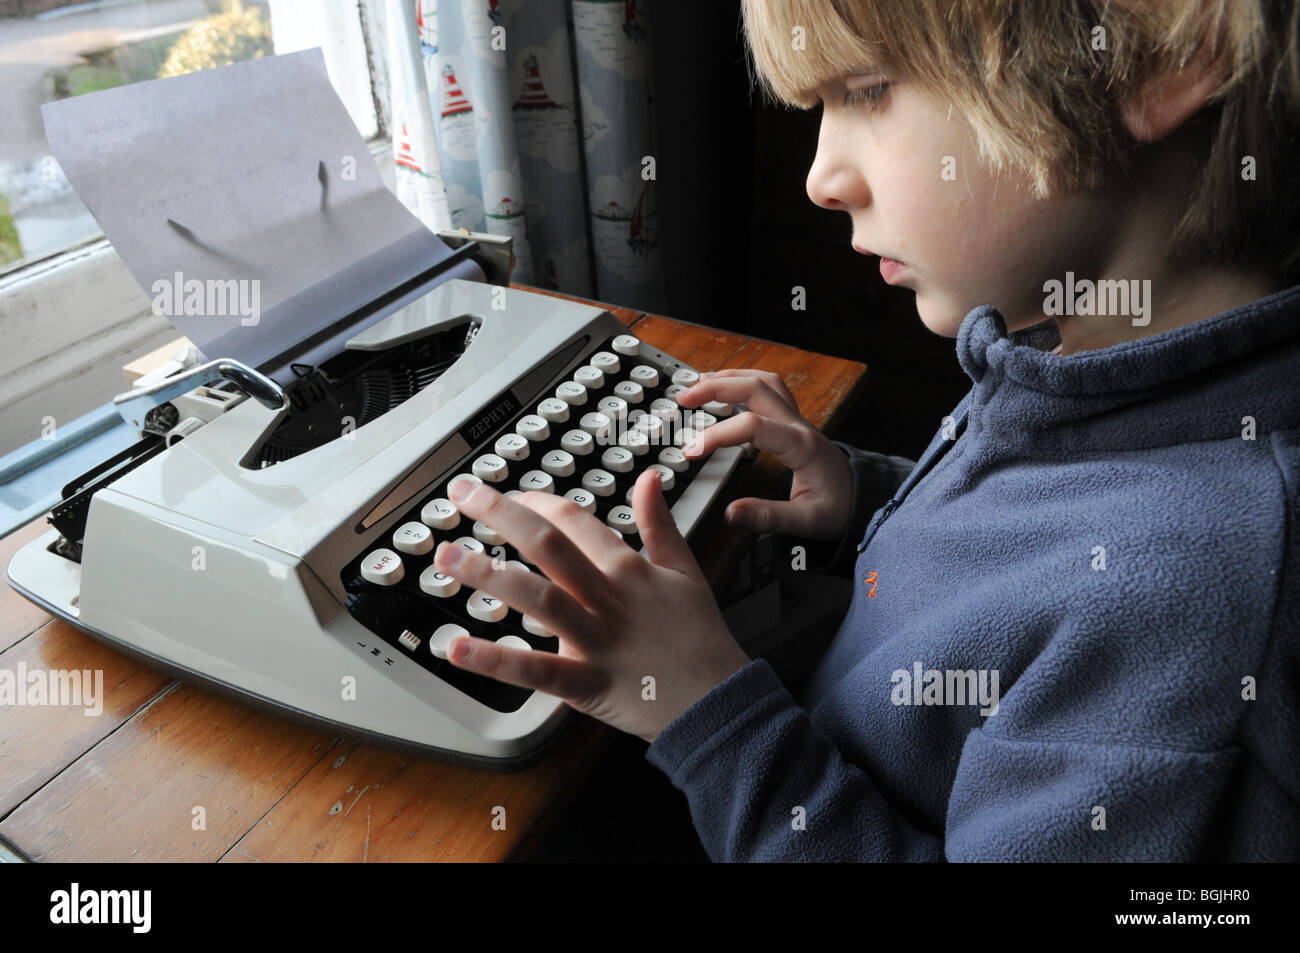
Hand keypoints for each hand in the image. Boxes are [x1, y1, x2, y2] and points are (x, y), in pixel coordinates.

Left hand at [432, 470, 751, 743]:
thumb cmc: (701, 639)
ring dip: (487, 575)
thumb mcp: (686, 571)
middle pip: (549, 545)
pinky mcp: (587, 685)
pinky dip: (495, 660)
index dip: (536, 501)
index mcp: (630, 569)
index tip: (509, 495)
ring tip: (448, 558)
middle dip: (500, 514)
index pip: (575, 521)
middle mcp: (609, 598)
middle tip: (462, 494)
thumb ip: (660, 524)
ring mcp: (596, 641)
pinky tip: (458, 647)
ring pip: (537, 599)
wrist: (719, 702)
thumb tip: (649, 478)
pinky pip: (536, 670)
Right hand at [678, 369, 851, 539]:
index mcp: (801, 446)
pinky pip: (768, 389)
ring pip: (763, 381)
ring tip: (698, 384)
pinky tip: (725, 388)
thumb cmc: (839, 507)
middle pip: (755, 387)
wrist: (865, 497)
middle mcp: (798, 424)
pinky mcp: (793, 421)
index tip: (692, 450)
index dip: (718, 434)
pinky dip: (743, 382)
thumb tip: (731, 514)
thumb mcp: (806, 521)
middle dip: (716, 388)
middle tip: (684, 399)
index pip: (752, 426)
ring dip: (729, 378)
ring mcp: (797, 419)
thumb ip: (767, 518)